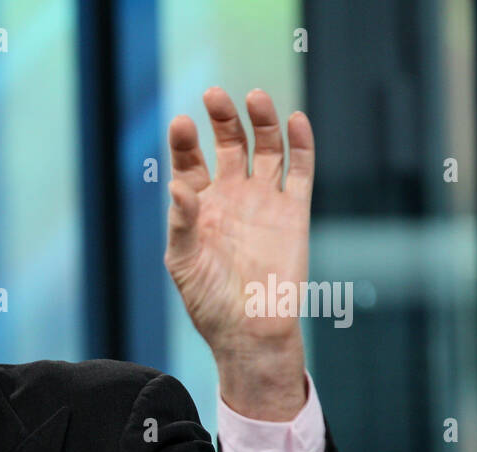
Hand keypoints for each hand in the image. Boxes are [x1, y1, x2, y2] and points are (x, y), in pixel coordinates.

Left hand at [164, 87, 310, 419]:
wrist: (250, 329)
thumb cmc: (208, 301)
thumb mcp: (183, 263)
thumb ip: (180, 223)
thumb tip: (175, 186)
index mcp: (198, 205)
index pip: (189, 161)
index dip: (185, 141)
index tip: (181, 124)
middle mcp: (231, 195)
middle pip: (229, 143)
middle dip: (222, 118)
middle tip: (214, 95)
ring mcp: (263, 200)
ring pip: (266, 147)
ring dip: (261, 120)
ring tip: (253, 97)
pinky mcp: (294, 210)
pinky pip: (299, 168)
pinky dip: (300, 143)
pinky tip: (293, 119)